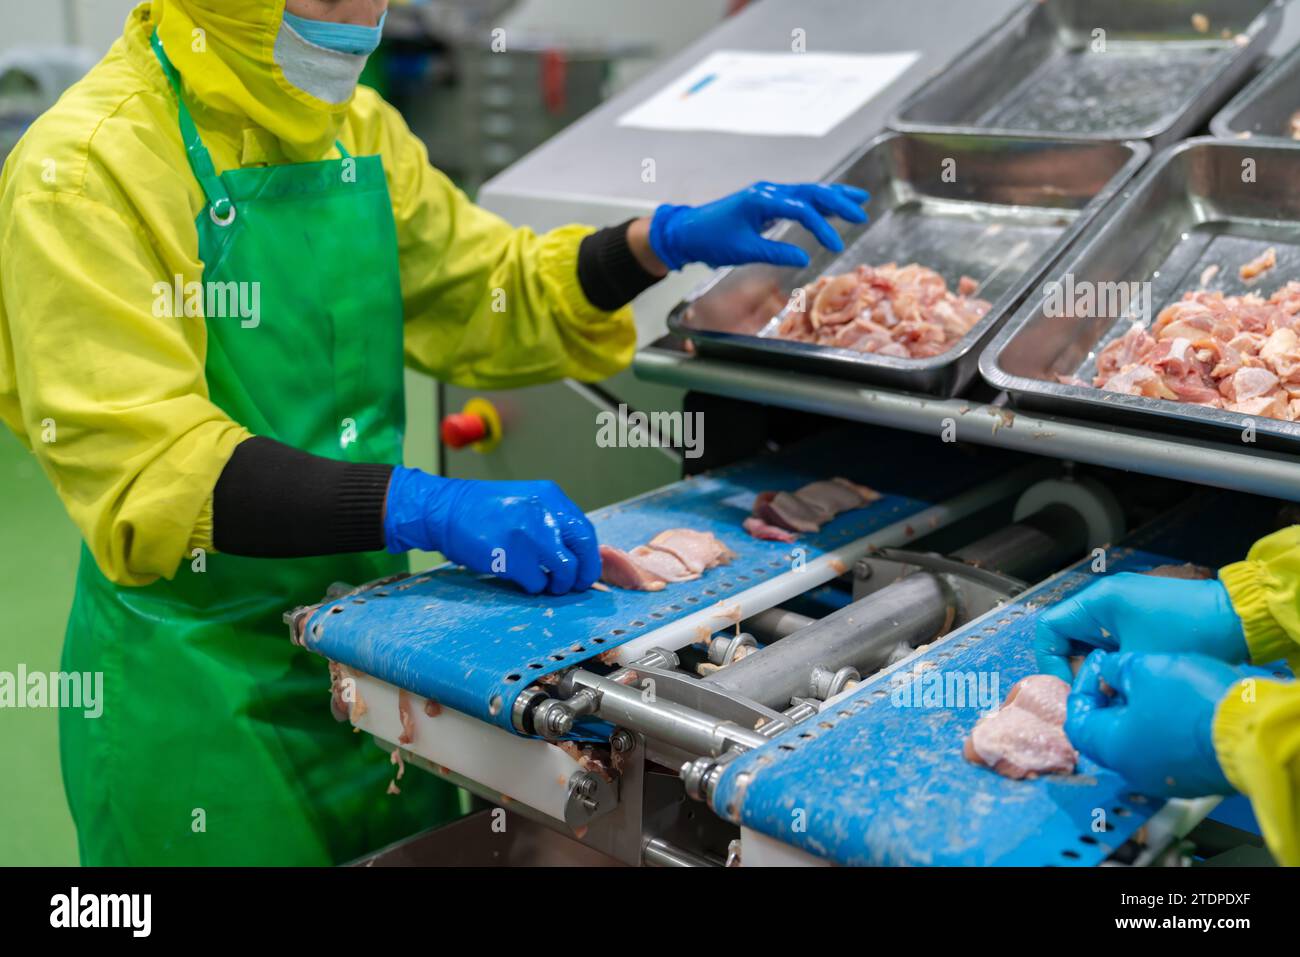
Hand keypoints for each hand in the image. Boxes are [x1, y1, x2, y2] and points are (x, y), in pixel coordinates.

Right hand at [383, 468, 599, 594]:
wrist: (443, 510)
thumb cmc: (483, 509)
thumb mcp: (526, 502)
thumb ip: (552, 521)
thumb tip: (576, 553)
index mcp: (551, 497)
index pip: (585, 532)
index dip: (589, 556)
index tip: (584, 569)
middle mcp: (544, 513)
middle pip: (583, 552)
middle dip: (583, 575)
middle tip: (573, 584)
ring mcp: (529, 535)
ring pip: (564, 571)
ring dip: (558, 584)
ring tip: (545, 583)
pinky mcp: (511, 557)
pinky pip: (537, 582)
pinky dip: (533, 586)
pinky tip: (521, 578)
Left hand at [647, 181, 868, 270]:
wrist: (688, 232)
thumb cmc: (711, 241)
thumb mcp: (743, 250)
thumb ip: (775, 252)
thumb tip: (803, 257)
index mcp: (762, 200)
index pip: (802, 210)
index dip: (822, 227)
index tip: (836, 245)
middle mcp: (768, 192)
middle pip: (810, 192)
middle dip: (838, 202)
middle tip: (861, 213)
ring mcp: (767, 195)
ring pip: (806, 192)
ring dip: (832, 196)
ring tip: (858, 200)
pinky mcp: (765, 202)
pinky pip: (797, 198)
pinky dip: (817, 202)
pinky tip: (831, 207)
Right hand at [1034, 573, 1246, 681]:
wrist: (1240, 621)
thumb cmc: (1187, 636)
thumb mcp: (1137, 662)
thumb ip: (1104, 680)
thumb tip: (1092, 699)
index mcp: (1097, 601)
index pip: (1049, 629)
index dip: (1051, 663)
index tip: (1071, 689)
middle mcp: (1106, 598)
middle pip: (1069, 637)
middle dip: (1077, 670)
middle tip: (1093, 697)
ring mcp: (1125, 605)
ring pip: (1092, 642)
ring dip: (1098, 668)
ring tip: (1114, 692)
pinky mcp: (1143, 616)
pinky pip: (1114, 641)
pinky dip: (1116, 662)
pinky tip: (1131, 681)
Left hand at [1067, 651, 1240, 797]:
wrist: (1250, 733)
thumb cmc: (1190, 700)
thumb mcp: (1144, 668)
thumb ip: (1115, 669)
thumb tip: (1105, 671)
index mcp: (1111, 747)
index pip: (1075, 720)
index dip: (1082, 688)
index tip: (1098, 666)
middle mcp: (1131, 770)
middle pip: (1104, 733)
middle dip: (1109, 700)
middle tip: (1121, 674)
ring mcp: (1161, 777)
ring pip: (1135, 742)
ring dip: (1135, 713)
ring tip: (1150, 684)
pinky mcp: (1190, 777)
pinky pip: (1163, 751)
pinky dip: (1160, 728)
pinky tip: (1174, 705)